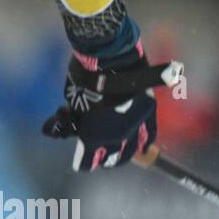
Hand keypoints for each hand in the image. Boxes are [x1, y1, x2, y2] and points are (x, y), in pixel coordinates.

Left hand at [42, 49, 182, 170]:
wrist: (108, 55)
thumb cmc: (82, 78)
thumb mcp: (71, 103)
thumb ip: (72, 120)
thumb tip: (68, 127)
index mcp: (93, 137)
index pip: (87, 162)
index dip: (83, 163)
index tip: (81, 163)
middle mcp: (117, 136)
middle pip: (112, 159)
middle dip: (103, 161)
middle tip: (99, 160)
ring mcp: (135, 125)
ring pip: (132, 151)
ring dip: (124, 155)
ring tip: (118, 156)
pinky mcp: (149, 111)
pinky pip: (149, 134)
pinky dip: (143, 141)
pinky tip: (139, 144)